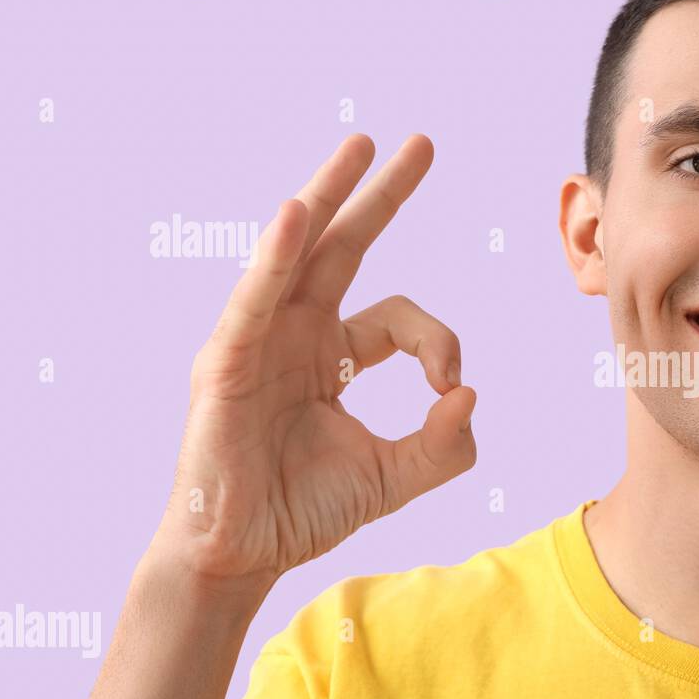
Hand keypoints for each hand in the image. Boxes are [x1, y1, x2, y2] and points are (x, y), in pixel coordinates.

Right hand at [149, 134, 476, 601]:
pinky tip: (298, 215)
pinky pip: (254, 301)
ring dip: (328, 195)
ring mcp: (259, 341)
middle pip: (343, 247)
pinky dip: (275, 258)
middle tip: (420, 143)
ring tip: (360, 146)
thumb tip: (471, 395)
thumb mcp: (393, 477)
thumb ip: (442, 445)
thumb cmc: (304, 511)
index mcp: (333, 355)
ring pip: (296, 254)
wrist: (243, 555)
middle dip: (381, 195)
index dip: (438, 342)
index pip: (400, 319)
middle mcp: (296, 334)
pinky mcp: (227, 363)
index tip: (450, 386)